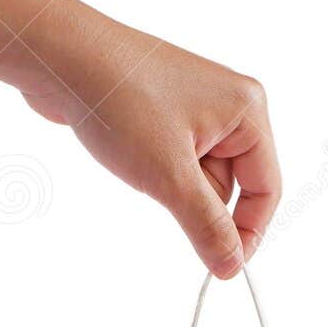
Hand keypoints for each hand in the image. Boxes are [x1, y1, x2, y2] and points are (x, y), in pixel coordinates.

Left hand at [18, 3, 280, 277]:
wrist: (61, 58)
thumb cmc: (121, 102)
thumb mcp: (170, 177)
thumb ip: (207, 226)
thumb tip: (231, 266)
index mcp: (247, 111)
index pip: (266, 188)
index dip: (249, 232)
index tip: (224, 268)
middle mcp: (230, 105)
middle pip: (233, 185)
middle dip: (199, 202)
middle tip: (162, 191)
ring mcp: (198, 108)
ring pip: (201, 177)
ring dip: (174, 188)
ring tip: (140, 161)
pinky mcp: (167, 113)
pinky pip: (177, 161)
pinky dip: (159, 173)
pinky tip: (132, 154)